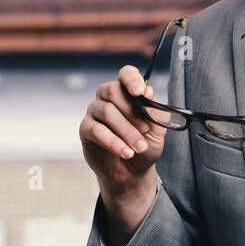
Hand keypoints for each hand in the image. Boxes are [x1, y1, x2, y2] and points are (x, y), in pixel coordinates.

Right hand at [79, 66, 170, 194]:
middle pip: (112, 90)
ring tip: (139, 147)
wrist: (133, 171)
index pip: (126, 74)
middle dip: (131, 111)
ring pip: (106, 111)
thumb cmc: (145, 145)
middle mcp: (107, 97)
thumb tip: (148, 91)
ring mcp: (94, 112)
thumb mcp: (158, 129)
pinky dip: (114, 142)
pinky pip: (97, 131)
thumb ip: (155, 111)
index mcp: (127, 92)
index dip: (131, 79)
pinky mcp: (86, 129)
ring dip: (126, 130)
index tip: (139, 92)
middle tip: (146, 130)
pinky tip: (126, 152)